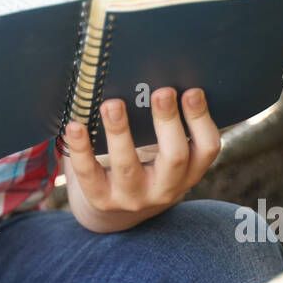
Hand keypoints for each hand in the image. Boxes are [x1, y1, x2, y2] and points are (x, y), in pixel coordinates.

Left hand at [61, 88, 221, 229]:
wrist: (113, 210)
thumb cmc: (144, 164)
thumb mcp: (163, 152)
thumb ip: (167, 124)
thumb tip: (162, 73)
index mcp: (188, 171)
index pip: (207, 148)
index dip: (201, 120)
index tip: (192, 91)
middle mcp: (165, 188)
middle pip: (175, 157)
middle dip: (168, 122)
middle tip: (162, 92)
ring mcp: (132, 197)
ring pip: (128, 166)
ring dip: (120, 132)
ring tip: (112, 104)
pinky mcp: (101, 198)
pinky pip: (88, 173)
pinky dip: (81, 148)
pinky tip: (75, 125)